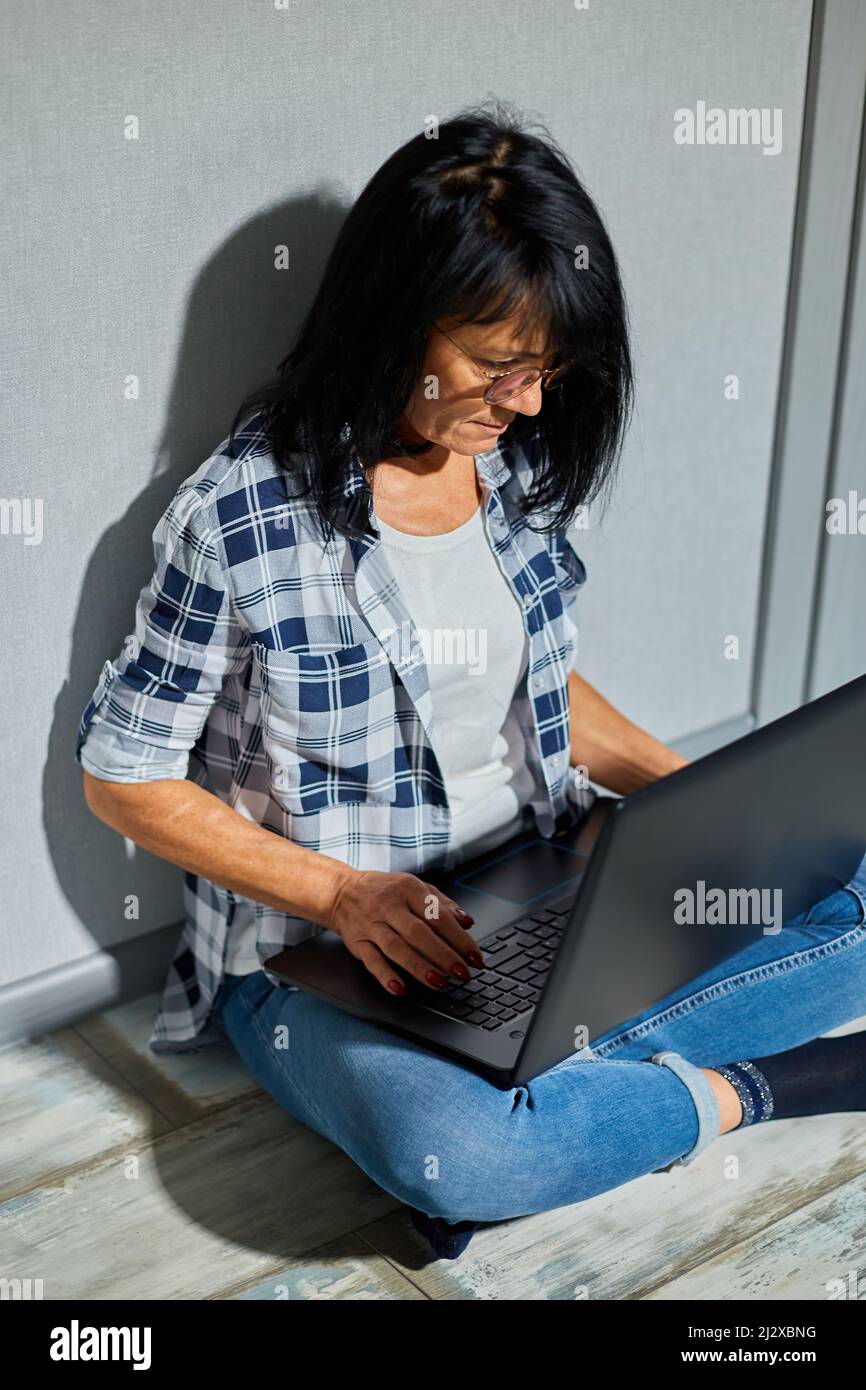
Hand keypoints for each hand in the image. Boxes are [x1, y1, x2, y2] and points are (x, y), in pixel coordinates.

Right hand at [326, 867, 484, 995]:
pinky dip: (385, 975)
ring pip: (397, 948)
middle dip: (444, 955)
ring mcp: (372, 925)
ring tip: (439, 983)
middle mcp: (389, 907)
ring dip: (419, 968)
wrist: (342, 892)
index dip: (459, 938)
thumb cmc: (385, 891)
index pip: (438, 916)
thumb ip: (442, 904)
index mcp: (408, 890)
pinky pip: (371, 960)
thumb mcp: (414, 887)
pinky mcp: (357, 942)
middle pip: (419, 933)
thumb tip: (467, 922)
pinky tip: (399, 988)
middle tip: (463, 973)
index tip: (474, 956)